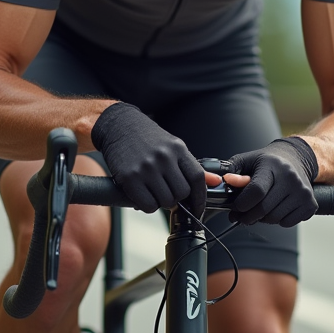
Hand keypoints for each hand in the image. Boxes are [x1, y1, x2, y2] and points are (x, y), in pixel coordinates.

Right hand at [90, 103, 205, 215]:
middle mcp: (163, 157)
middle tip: (168, 194)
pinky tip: (144, 195)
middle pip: (182, 193)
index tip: (198, 206)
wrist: (118, 126)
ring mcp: (146, 168)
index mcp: (177, 148)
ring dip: (161, 203)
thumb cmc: (146, 136)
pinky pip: (147, 205)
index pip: (198, 178)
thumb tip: (215, 181)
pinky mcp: (129, 178)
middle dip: (177, 199)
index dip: (201, 197)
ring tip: (154, 192)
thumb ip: (191, 165)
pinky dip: (148, 206)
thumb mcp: (172, 145)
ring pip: (165, 201)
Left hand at [227, 137, 318, 225]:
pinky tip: (276, 208)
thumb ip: (233, 171)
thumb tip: (223, 181)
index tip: (235, 207)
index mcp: (272, 166)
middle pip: (263, 209)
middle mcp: (290, 178)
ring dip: (262, 219)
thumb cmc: (269, 162)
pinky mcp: (310, 204)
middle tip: (240, 215)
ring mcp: (302, 192)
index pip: (256, 191)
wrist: (296, 159)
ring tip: (259, 208)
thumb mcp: (248, 160)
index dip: (242, 204)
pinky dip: (278, 221)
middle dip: (247, 216)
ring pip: (274, 219)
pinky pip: (288, 223)